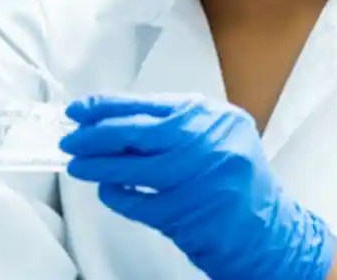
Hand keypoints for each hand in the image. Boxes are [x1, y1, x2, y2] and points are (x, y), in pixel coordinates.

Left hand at [61, 95, 336, 279]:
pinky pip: (135, 201)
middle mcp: (205, 142)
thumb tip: (116, 118)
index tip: (80, 109)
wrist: (266, 232)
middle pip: (134, 132)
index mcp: (212, 116)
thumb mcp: (219, 135)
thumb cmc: (238, 181)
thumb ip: (177, 122)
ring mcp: (194, 179)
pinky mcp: (183, 213)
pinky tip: (105, 190)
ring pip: (129, 168)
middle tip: (69, 137)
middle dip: (94, 134)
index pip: (147, 104)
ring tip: (76, 164)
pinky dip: (115, 195)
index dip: (106, 106)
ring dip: (95, 165)